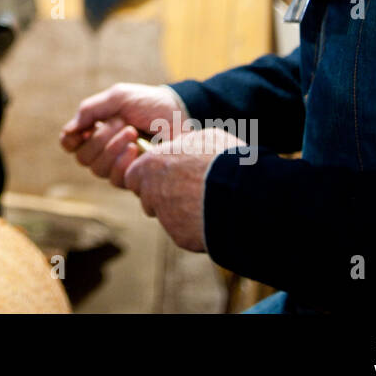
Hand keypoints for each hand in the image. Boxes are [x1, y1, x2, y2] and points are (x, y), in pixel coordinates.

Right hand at [60, 83, 185, 178]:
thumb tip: (68, 131)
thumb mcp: (118, 98)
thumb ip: (90, 110)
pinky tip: (136, 149)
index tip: (85, 129)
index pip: (70, 144)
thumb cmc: (149, 103)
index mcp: (96, 131)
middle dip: (100, 139)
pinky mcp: (135, 177)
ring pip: (98, 169)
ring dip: (113, 149)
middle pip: (83, 158)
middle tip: (123, 124)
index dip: (71, 139)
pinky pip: (116, 179)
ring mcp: (119, 165)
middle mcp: (104, 151)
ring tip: (133, 133)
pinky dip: (122, 162)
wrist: (179, 113)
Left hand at [117, 127, 247, 251]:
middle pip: (147, 198)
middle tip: (186, 193)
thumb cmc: (224, 160)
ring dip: (179, 213)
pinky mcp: (179, 236)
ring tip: (206, 205)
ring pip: (166, 216)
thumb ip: (186, 144)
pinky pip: (185, 233)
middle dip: (162, 197)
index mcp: (152, 164)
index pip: (134, 174)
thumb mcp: (204, 138)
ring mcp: (165, 216)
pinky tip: (214, 219)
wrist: (240, 194)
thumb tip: (185, 144)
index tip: (163, 177)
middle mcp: (152, 191)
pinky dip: (195, 228)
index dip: (148, 177)